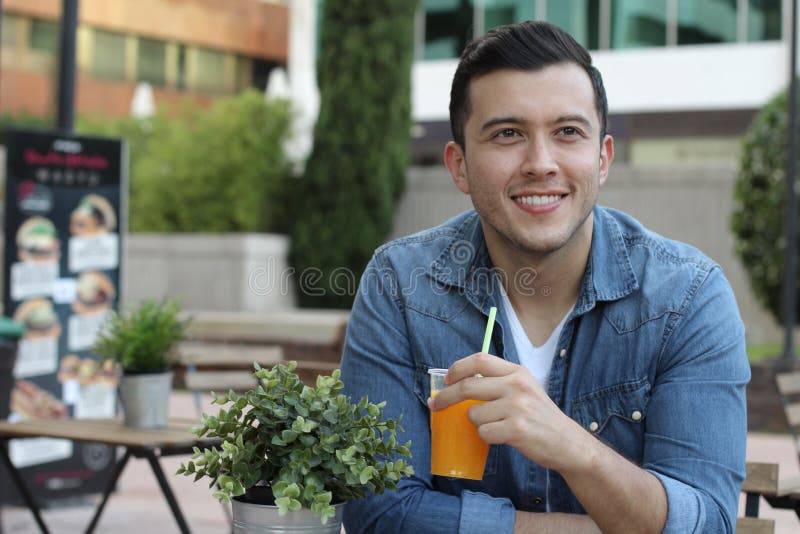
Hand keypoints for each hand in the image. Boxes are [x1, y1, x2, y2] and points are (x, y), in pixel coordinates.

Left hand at [428, 352, 593, 472]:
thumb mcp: (524, 388)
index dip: (457, 368)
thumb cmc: (539, 417)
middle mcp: (517, 385)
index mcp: (517, 372)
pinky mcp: (516, 429)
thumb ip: (498, 382)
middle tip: (435, 405)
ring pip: (473, 414)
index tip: (446, 379)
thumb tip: (459, 383)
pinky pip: (483, 433)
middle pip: (467, 386)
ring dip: (476, 423)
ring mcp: (517, 407)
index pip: (479, 359)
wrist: (567, 442)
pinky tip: (503, 437)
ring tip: (497, 426)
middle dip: (445, 397)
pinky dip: (487, 437)